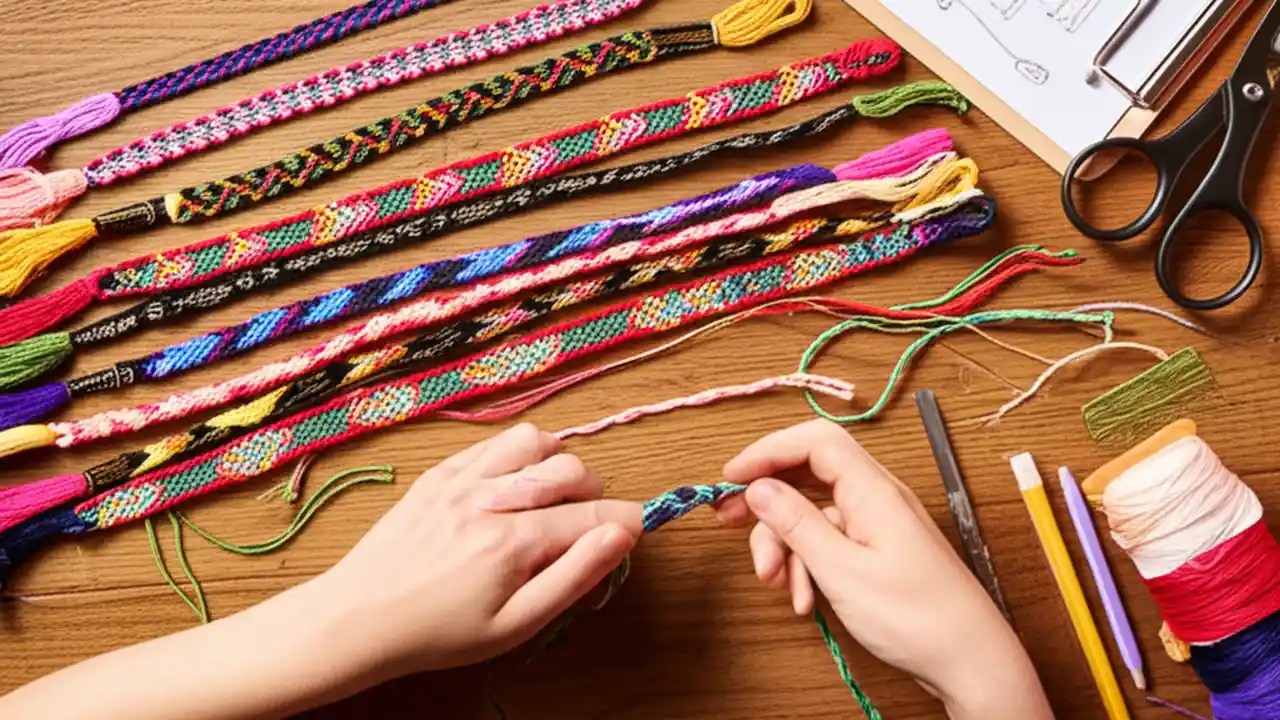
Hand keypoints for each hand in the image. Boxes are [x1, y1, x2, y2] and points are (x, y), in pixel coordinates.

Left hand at [312, 423, 641, 684]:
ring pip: (534, 440)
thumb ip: (573, 577)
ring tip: (553, 495)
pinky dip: (517, 455)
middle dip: (595, 493)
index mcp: (512, 543)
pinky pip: (493, 442)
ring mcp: (460, 480)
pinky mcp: (438, 474)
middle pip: (571, 469)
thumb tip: (621, 537)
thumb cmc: (438, 633)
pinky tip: (514, 485)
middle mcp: (489, 500)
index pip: (594, 517)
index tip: (638, 528)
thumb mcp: (515, 625)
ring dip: (557, 461)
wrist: (359, 619)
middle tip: (586, 525)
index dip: (627, 521)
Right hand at [715, 420, 1050, 719]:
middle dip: (766, 501)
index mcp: (873, 490)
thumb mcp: (843, 572)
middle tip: (728, 523)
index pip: (813, 441)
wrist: (971, 662)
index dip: (767, 451)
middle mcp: (876, 498)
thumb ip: (797, 524)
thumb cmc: (917, 618)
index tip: (730, 478)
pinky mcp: (877, 551)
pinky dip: (808, 565)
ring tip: (775, 583)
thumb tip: (758, 487)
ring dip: (785, 546)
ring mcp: (877, 524)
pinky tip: (803, 598)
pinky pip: (830, 542)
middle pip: (807, 475)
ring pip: (813, 515)